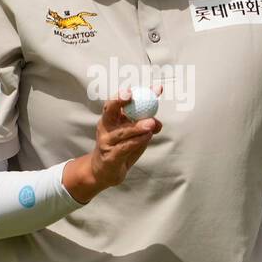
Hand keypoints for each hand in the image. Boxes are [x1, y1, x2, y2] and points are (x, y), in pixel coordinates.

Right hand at [62, 84, 163, 202]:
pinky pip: (125, 146)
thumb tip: (157, 122)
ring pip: (122, 131)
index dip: (126, 94)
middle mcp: (105, 127)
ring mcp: (106, 142)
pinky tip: (147, 136)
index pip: (117, 101)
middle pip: (110, 109)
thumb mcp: (134, 134)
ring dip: (137, 126)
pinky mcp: (111, 157)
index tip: (141, 89)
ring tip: (151, 123)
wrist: (103, 172)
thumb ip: (145, 126)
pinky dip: (138, 140)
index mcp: (110, 117)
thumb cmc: (120, 148)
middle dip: (119, 100)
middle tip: (132, 95)